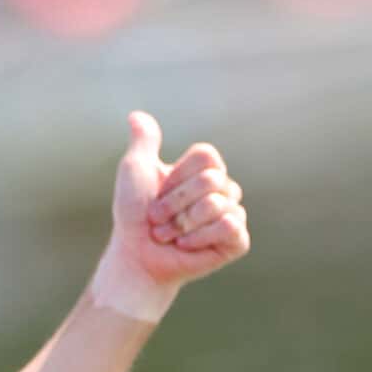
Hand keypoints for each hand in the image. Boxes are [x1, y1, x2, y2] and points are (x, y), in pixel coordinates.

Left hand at [91, 111, 250, 320]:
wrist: (135, 256)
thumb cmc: (134, 216)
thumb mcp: (134, 173)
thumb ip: (143, 143)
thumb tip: (136, 115)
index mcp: (205, 170)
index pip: (207, 156)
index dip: (177, 177)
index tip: (159, 192)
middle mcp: (223, 189)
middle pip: (211, 181)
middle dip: (174, 203)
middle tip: (159, 219)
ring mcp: (233, 214)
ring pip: (218, 204)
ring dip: (182, 223)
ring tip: (170, 234)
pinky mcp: (237, 240)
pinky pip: (229, 227)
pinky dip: (198, 238)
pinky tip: (186, 246)